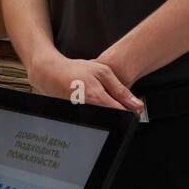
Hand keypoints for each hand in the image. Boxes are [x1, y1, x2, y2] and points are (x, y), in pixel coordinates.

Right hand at [27, 51, 142, 111]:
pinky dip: (98, 107)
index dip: (132, 109)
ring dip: (109, 108)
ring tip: (100, 93)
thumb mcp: (102, 72)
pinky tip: (92, 97)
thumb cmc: (76, 70)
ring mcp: (84, 116)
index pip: (124, 113)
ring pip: (106, 116)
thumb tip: (136, 104)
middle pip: (114, 117)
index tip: (132, 104)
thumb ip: (120, 89)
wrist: (52, 74)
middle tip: (113, 95)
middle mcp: (91, 111)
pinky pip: (96, 115)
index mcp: (98, 99)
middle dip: (120, 109)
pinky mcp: (79, 117)